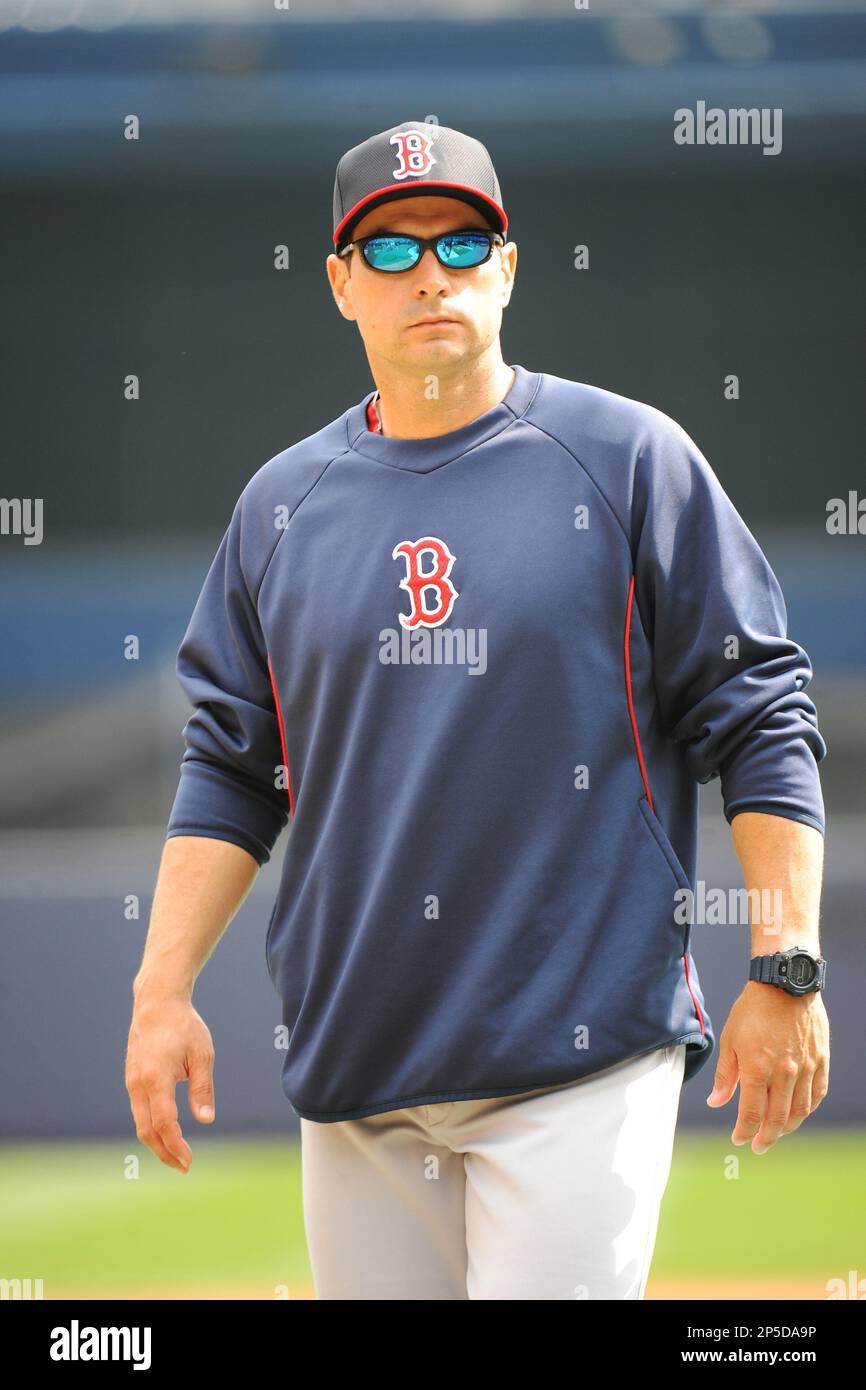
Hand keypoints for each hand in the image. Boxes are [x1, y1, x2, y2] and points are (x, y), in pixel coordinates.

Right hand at [125, 990, 215, 1172]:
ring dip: (157, 1143)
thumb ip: (202, 1089)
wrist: (157, 1003)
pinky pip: (139, 1111)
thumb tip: (206, 1120)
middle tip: (184, 1167)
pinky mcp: (131, 1079)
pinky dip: (151, 1127)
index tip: (189, 1160)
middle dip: (165, 1153)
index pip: (164, 1123)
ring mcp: (131, 1082)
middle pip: (147, 1131)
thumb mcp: (202, 1055)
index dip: (176, 1145)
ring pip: (140, 1123)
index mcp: (156, 1078)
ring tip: (177, 1155)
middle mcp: (138, 1084)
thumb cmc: (184, 1026)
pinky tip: (167, 1133)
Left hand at [706, 982, 829, 1152]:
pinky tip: (798, 1112)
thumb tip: (715, 1102)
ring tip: (776, 1133)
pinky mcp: (820, 1060)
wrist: (785, 985)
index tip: (738, 1139)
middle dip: (765, 1138)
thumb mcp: (730, 1040)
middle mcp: (784, 1074)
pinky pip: (817, 1094)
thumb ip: (725, 1075)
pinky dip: (808, 1108)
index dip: (744, 1132)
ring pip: (799, 1111)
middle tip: (758, 1146)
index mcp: (757, 1069)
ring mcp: (805, 1068)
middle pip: (777, 1119)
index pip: (752, 1114)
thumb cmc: (753, 1010)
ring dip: (787, 1127)